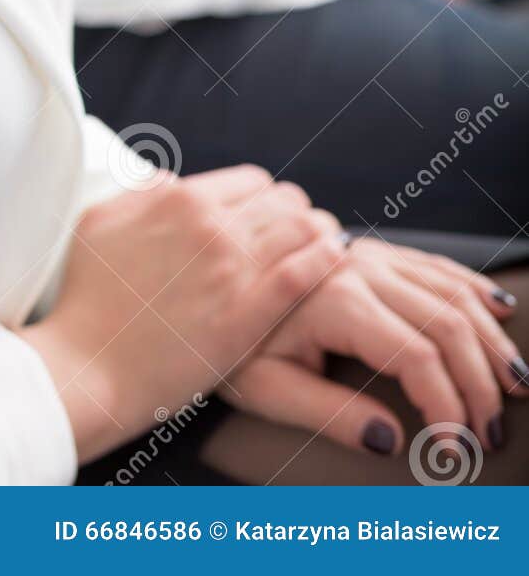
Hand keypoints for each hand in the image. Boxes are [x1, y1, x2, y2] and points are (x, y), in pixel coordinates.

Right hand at [16, 166, 345, 464]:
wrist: (84, 367)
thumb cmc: (85, 300)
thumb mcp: (100, 223)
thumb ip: (142, 196)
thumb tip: (171, 182)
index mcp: (178, 200)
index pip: (252, 181)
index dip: (265, 201)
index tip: (268, 222)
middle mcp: (210, 226)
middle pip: (284, 201)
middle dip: (295, 217)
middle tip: (299, 239)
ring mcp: (231, 270)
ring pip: (303, 229)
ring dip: (317, 236)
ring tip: (324, 250)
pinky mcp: (247, 315)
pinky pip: (304, 272)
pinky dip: (324, 259)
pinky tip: (334, 261)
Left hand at [223, 237, 525, 457]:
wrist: (202, 278)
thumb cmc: (228, 338)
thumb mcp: (261, 386)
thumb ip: (327, 414)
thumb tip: (390, 439)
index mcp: (334, 300)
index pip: (415, 355)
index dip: (446, 403)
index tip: (454, 447)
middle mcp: (358, 269)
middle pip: (445, 323)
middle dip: (479, 381)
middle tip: (490, 431)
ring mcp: (367, 255)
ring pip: (448, 291)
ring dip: (488, 339)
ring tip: (516, 384)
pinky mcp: (369, 252)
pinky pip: (432, 265)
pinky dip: (471, 289)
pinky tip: (498, 311)